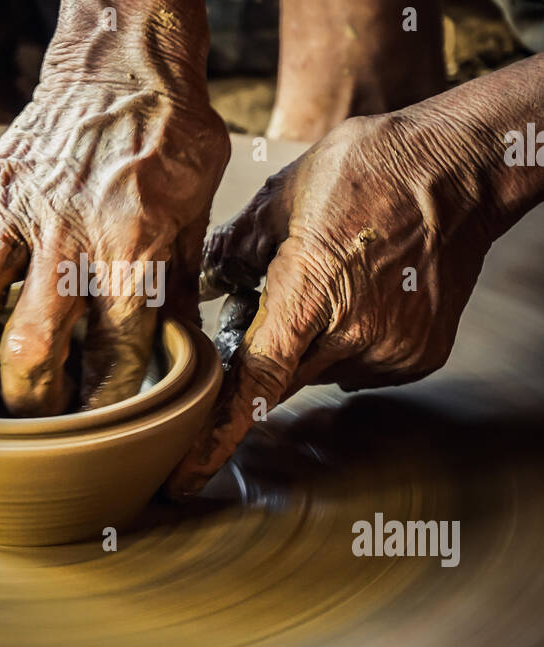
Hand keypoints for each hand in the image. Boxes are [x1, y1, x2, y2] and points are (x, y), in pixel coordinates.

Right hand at [0, 64, 228, 414]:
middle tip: (38, 409)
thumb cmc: (174, 141)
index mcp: (135, 252)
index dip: (106, 406)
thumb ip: (181, 293)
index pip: (117, 358)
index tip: (101, 425)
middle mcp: (70, 239)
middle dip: (30, 402)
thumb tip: (184, 362)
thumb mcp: (198, 219)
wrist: (131, 59)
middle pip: (30, 351)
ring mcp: (17, 210)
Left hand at [168, 106, 496, 495]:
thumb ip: (235, 248)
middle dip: (267, 353)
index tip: (187, 476)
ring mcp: (392, 352)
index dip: (215, 436)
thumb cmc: (370, 170)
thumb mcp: (282, 196)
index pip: (253, 384)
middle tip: (279, 299)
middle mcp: (352, 336)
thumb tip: (204, 281)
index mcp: (308, 296)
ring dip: (313, 343)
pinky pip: (363, 367)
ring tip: (335, 280)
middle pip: (283, 378)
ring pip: (322, 372)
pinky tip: (366, 294)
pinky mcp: (419, 357)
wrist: (459, 170)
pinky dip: (351, 342)